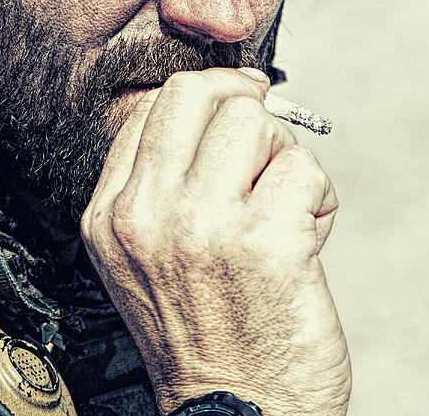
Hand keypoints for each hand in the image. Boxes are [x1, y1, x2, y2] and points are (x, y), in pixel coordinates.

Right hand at [81, 68, 350, 415]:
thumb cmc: (200, 335)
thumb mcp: (142, 257)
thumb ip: (158, 183)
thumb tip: (210, 107)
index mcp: (110, 216)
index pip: (151, 109)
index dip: (202, 95)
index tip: (232, 99)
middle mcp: (146, 215)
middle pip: (194, 94)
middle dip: (240, 96)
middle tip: (263, 120)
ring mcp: (203, 226)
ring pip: (253, 121)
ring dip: (282, 153)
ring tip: (281, 200)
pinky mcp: (265, 243)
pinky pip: (304, 168)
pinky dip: (318, 197)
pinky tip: (305, 234)